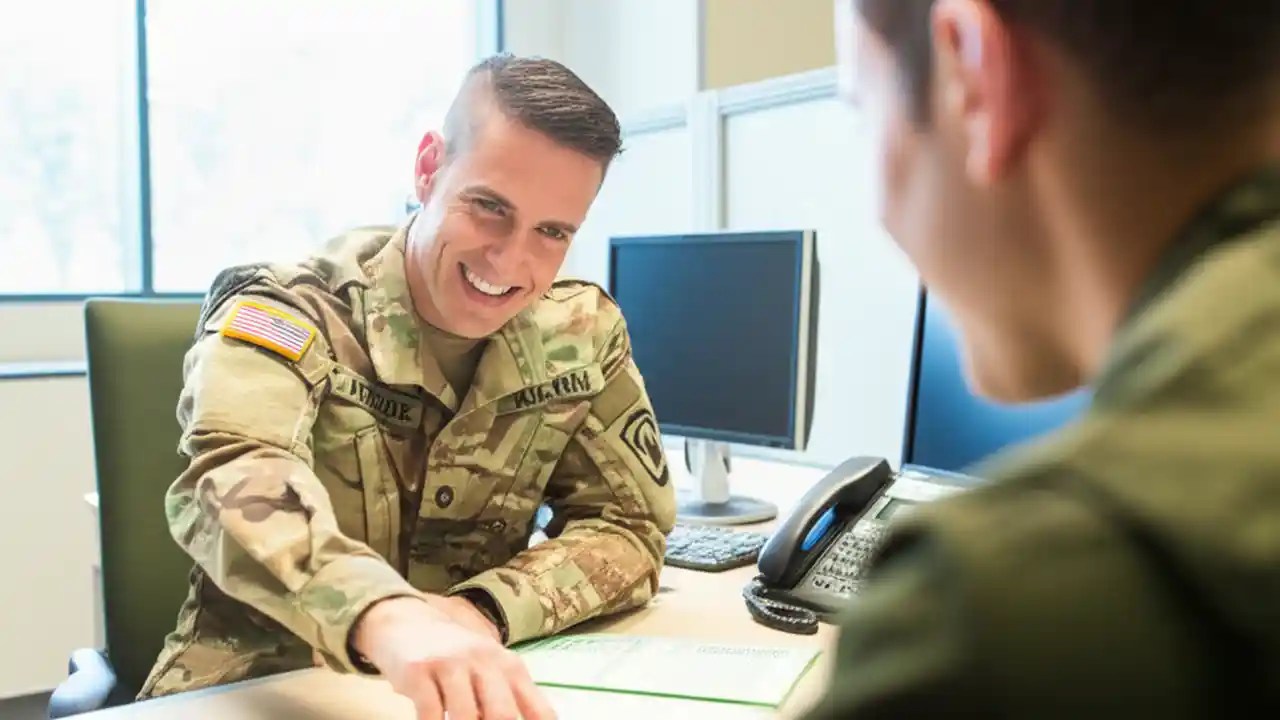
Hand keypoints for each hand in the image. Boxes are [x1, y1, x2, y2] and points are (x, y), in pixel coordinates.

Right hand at [353, 596, 555, 719]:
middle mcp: (484, 661)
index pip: (540, 712)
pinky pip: (430, 714)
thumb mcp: (489, 669)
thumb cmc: (456, 657)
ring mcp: (450, 663)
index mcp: (510, 667)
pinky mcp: (418, 670)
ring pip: (466, 717)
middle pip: (503, 714)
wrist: (407, 621)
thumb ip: (506, 700)